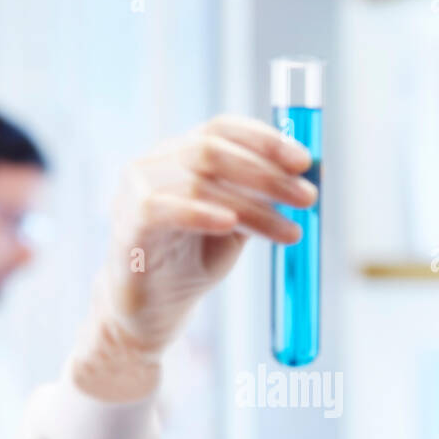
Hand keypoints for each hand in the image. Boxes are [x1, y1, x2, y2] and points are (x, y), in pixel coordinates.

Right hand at [73, 114, 316, 401]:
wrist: (154, 310)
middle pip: (214, 150)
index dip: (266, 140)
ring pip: (200, 183)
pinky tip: (230, 224)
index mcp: (183, 153)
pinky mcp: (129, 224)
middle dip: (268, 174)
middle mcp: (157, 162)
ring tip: (290, 232)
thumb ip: (262, 196)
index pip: (223, 128)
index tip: (305, 162)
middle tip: (308, 199)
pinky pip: (162, 208)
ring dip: (254, 207)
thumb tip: (309, 175)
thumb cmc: (193, 261)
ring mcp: (137, 189)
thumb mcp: (237, 223)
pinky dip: (200, 213)